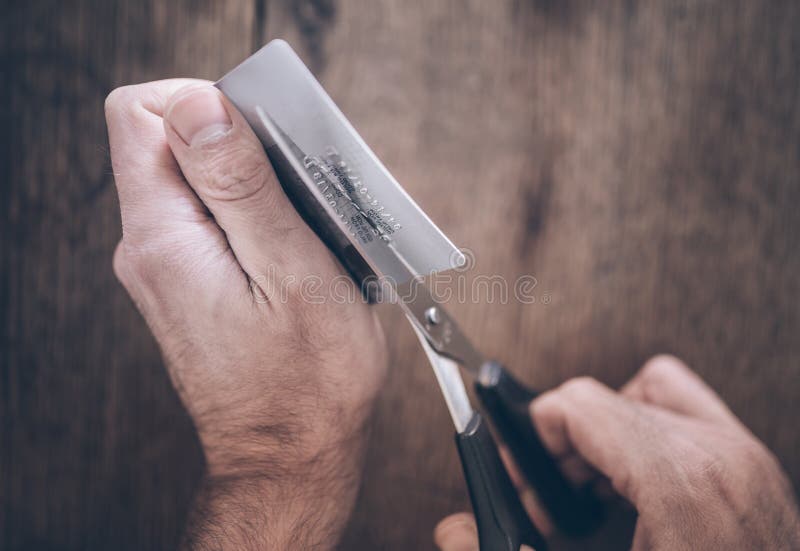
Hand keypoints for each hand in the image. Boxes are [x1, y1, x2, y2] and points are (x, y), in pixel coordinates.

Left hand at [105, 80, 386, 548]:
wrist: (290, 455)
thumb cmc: (307, 380)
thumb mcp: (290, 270)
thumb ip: (241, 186)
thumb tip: (199, 105)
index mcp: (164, 238)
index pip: (141, 113)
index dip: (204, 102)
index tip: (263, 138)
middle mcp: (149, 249)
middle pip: (170, 142)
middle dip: (239, 146)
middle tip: (297, 192)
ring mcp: (166, 268)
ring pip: (195, 180)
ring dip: (253, 185)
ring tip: (301, 230)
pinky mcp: (188, 283)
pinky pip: (209, 219)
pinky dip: (253, 216)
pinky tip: (292, 251)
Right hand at [435, 356, 799, 549]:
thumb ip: (514, 549)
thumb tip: (456, 530)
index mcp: (680, 482)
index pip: (577, 403)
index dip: (531, 438)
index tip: (525, 477)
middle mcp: (716, 452)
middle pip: (601, 397)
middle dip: (560, 446)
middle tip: (552, 498)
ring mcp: (741, 452)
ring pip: (642, 389)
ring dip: (604, 431)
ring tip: (592, 488)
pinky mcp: (751, 459)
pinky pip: (682, 401)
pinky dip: (647, 421)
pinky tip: (635, 475)